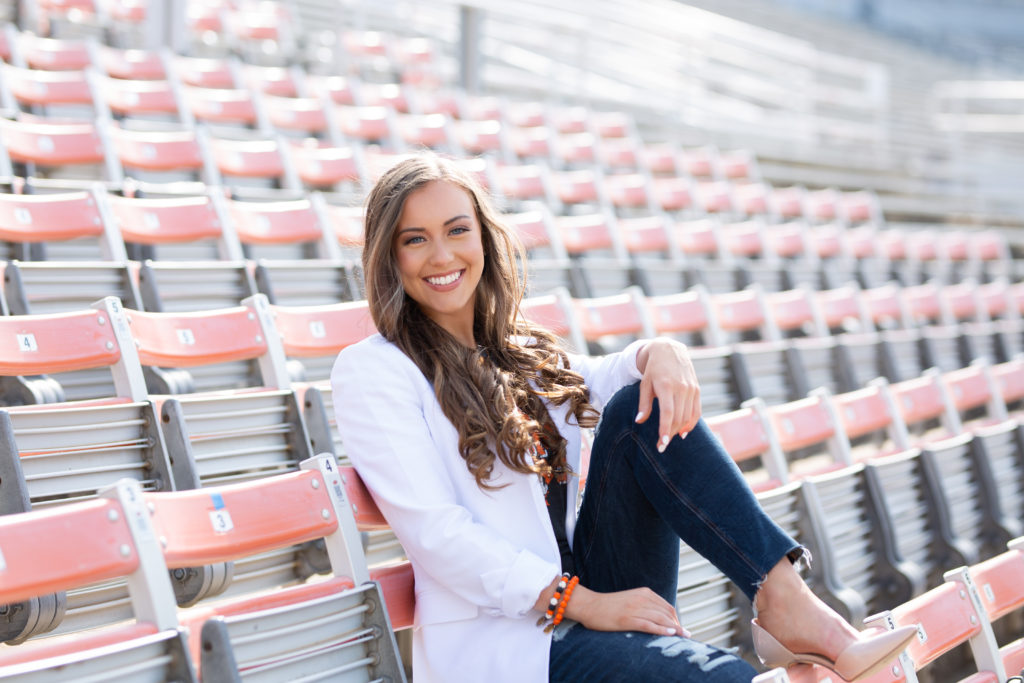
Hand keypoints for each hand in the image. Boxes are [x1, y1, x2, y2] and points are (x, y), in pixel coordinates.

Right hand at [569, 585, 689, 637]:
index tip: (680, 629)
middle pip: (667, 613)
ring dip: (674, 629)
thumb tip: (659, 616)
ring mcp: (635, 609)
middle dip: (678, 625)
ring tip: (683, 637)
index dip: (676, 619)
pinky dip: (662, 630)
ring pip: (661, 619)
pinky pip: (649, 625)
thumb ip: (644, 604)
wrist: (589, 605)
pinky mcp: (627, 619)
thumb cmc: (609, 606)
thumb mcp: (630, 599)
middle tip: (686, 635)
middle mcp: (641, 598)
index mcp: (644, 593)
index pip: (667, 606)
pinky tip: (670, 634)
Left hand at [635, 338, 700, 451]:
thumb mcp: (644, 384)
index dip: (665, 429)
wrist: (669, 350)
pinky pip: (697, 411)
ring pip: (687, 416)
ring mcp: (691, 389)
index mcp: (666, 386)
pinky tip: (683, 432)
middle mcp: (681, 388)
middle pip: (678, 418)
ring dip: (678, 430)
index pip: (668, 413)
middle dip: (670, 434)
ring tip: (669, 438)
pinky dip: (691, 423)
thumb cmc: (653, 369)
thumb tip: (639, 421)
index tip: (662, 443)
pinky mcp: (697, 389)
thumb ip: (644, 404)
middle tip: (661, 446)